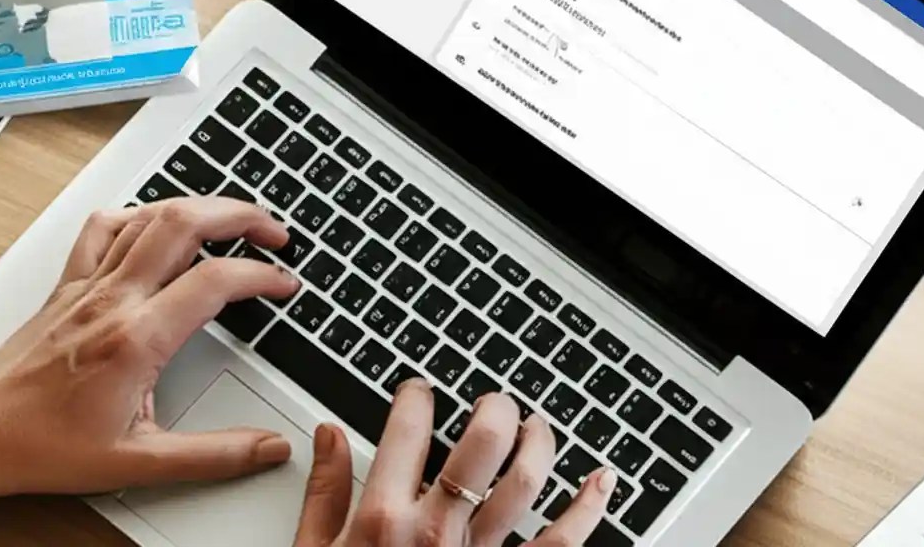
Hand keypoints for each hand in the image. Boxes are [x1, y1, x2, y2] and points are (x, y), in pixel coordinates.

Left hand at [0, 197, 302, 499]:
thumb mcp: (140, 462)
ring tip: (232, 219)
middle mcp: (112, 300)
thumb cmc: (46, 447)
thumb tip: (269, 448)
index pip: (214, 281)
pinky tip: (158, 226)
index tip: (285, 285)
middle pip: (184, 222)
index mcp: (136, 339)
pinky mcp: (68, 285)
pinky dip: (141, 215)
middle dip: (241, 215)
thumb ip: (215, 456)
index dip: (262, 275)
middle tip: (273, 232)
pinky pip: (105, 227)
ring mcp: (88, 286)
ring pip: (148, 215)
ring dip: (199, 207)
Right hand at [296, 383, 613, 546]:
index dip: (417, 395)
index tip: (420, 391)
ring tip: (537, 426)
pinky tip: (601, 481)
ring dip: (540, 443)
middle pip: (481, 442)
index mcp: (383, 517)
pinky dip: (589, 509)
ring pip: (526, 481)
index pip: (408, 426)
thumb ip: (323, 493)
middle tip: (493, 401)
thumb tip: (328, 436)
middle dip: (493, 407)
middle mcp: (435, 531)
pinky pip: (561, 544)